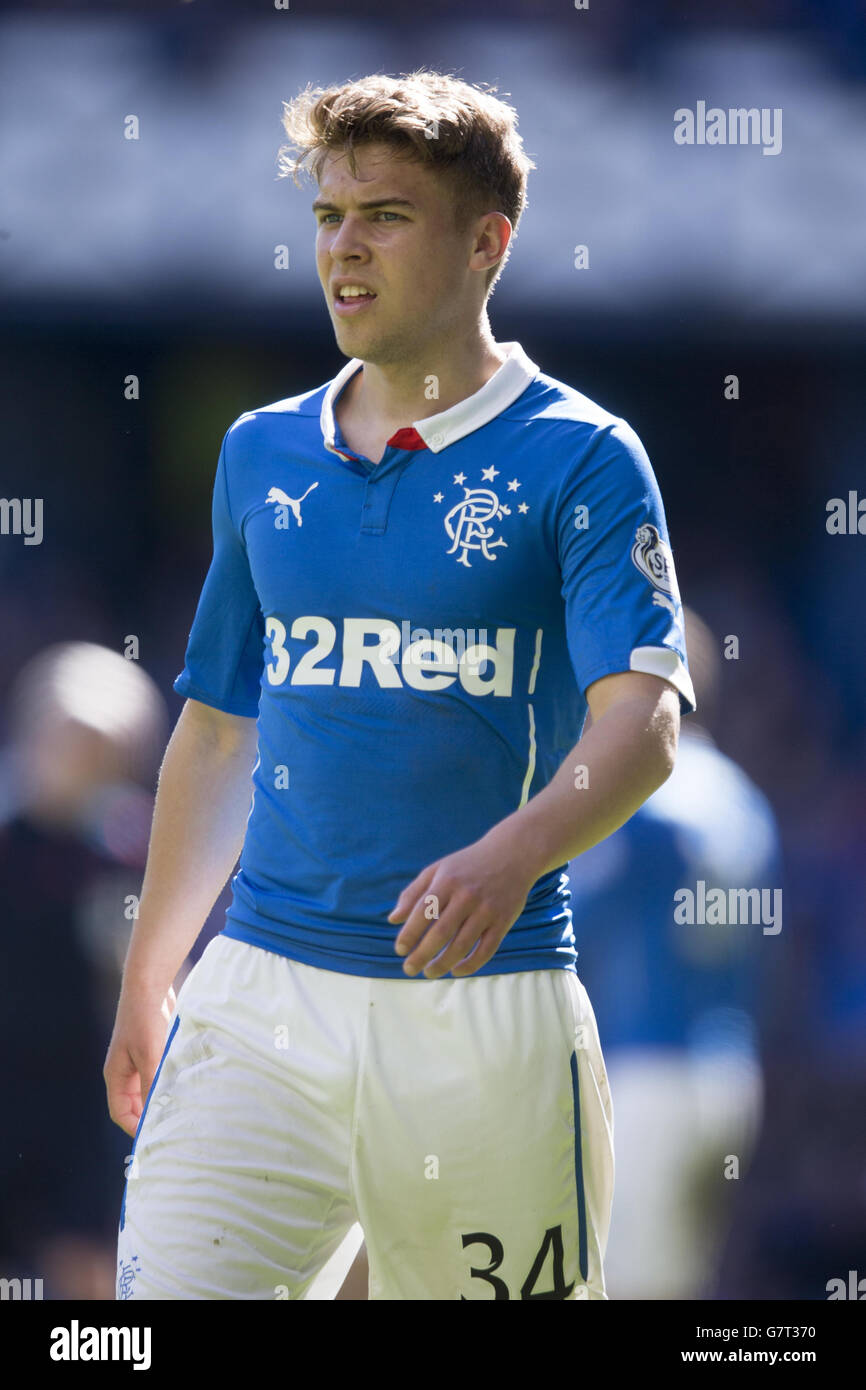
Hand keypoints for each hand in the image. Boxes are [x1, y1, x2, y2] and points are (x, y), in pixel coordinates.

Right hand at [103, 984, 176, 1137]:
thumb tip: (154, 1115)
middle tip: (171, 1128)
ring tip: (179, 1111)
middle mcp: (125, 1071)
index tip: (154, 1137)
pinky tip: (185, 1089)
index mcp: (116, 1074)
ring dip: (160, 1100)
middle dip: (148, 1117)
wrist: (152, 986)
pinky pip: (158, 1075)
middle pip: (133, 1104)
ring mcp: (139, 1060)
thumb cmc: (146, 1019)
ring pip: (147, 1090)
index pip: (120, 1111)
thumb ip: (150, 1085)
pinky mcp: (154, 1051)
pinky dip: (168, 1084)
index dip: (134, 1127)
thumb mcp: (149, 1055)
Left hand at [387, 830, 536, 978]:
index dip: (409, 934)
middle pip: (441, 933)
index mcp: (447, 881)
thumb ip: (413, 893)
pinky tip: (456, 971)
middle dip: (422, 955)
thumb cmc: (467, 864)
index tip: (400, 950)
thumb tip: (393, 920)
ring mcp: (486, 909)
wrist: (512, 853)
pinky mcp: (503, 921)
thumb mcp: (438, 869)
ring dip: (443, 964)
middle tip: (409, 969)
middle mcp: (466, 896)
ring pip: (462, 945)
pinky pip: (487, 949)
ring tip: (430, 973)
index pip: (423, 912)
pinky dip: (471, 964)